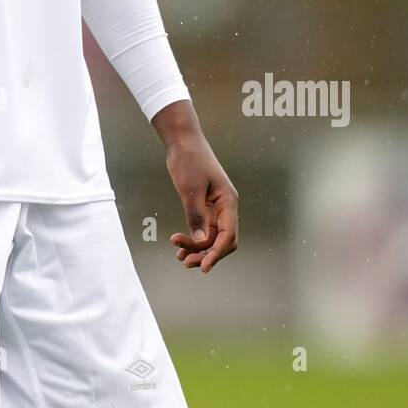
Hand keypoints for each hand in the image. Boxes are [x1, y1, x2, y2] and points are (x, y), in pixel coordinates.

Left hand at [163, 127, 238, 274]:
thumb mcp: (190, 188)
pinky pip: (202, 230)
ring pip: (211, 238)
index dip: (217, 253)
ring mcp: (214, 208)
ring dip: (198, 249)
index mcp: (228, 202)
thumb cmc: (189, 160)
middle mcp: (224, 208)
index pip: (228, 235)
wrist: (183, 142)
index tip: (204, 266)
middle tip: (185, 261)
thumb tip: (201, 241)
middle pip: (222, 241)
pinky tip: (180, 246)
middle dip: (206, 253)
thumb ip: (196, 214)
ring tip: (180, 257)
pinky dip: (192, 239)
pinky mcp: (203, 207)